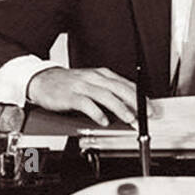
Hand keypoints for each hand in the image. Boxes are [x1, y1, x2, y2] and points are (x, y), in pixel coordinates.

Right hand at [25, 65, 140, 126]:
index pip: (126, 84)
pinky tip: (103, 120)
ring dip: (120, 108)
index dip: (140, 96)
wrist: (44, 80)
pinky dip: (97, 112)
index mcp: (102, 74)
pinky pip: (86, 103)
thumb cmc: (69, 84)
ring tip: (129, 118)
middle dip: (135, 102)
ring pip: (105, 95)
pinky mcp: (71, 95)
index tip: (150, 107)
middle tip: (146, 114)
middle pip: (119, 88)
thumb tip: (129, 105)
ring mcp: (82, 85)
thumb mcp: (92, 82)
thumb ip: (109, 91)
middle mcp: (94, 78)